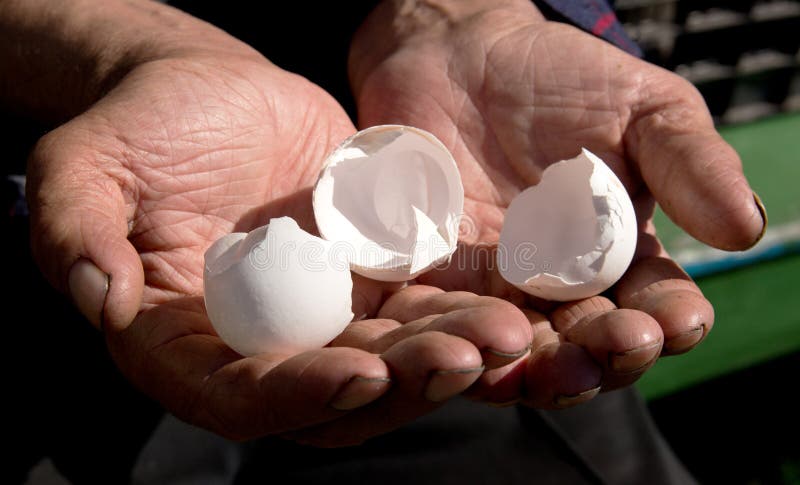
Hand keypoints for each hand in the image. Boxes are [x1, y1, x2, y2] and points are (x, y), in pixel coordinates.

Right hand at [23, 3, 532, 445]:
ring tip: (508, 333)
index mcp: (183, 341)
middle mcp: (259, 342)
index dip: (298, 393)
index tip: (361, 374)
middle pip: (334, 391)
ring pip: (390, 352)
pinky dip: (461, 305)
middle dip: (403, 382)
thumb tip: (95, 295)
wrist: (205, 89)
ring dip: (450, 351)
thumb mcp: (84, 167)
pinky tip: (510, 298)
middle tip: (467, 357)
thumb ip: (74, 230)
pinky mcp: (363, 273)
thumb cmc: (137, 127)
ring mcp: (318, 310)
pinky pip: (417, 300)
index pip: (239, 394)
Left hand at [349, 0, 765, 406]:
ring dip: (526, 367)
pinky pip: (435, 321)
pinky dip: (446, 340)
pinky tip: (461, 346)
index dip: (667, 320)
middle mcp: (554, 289)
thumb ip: (689, 164)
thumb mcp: (641, 110)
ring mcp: (488, 288)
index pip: (650, 307)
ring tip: (537, 364)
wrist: (461, 57)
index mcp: (618, 260)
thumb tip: (747, 226)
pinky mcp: (427, 278)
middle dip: (602, 354)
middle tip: (615, 347)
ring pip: (509, 350)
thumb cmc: (563, 80)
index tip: (676, 321)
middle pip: (581, 345)